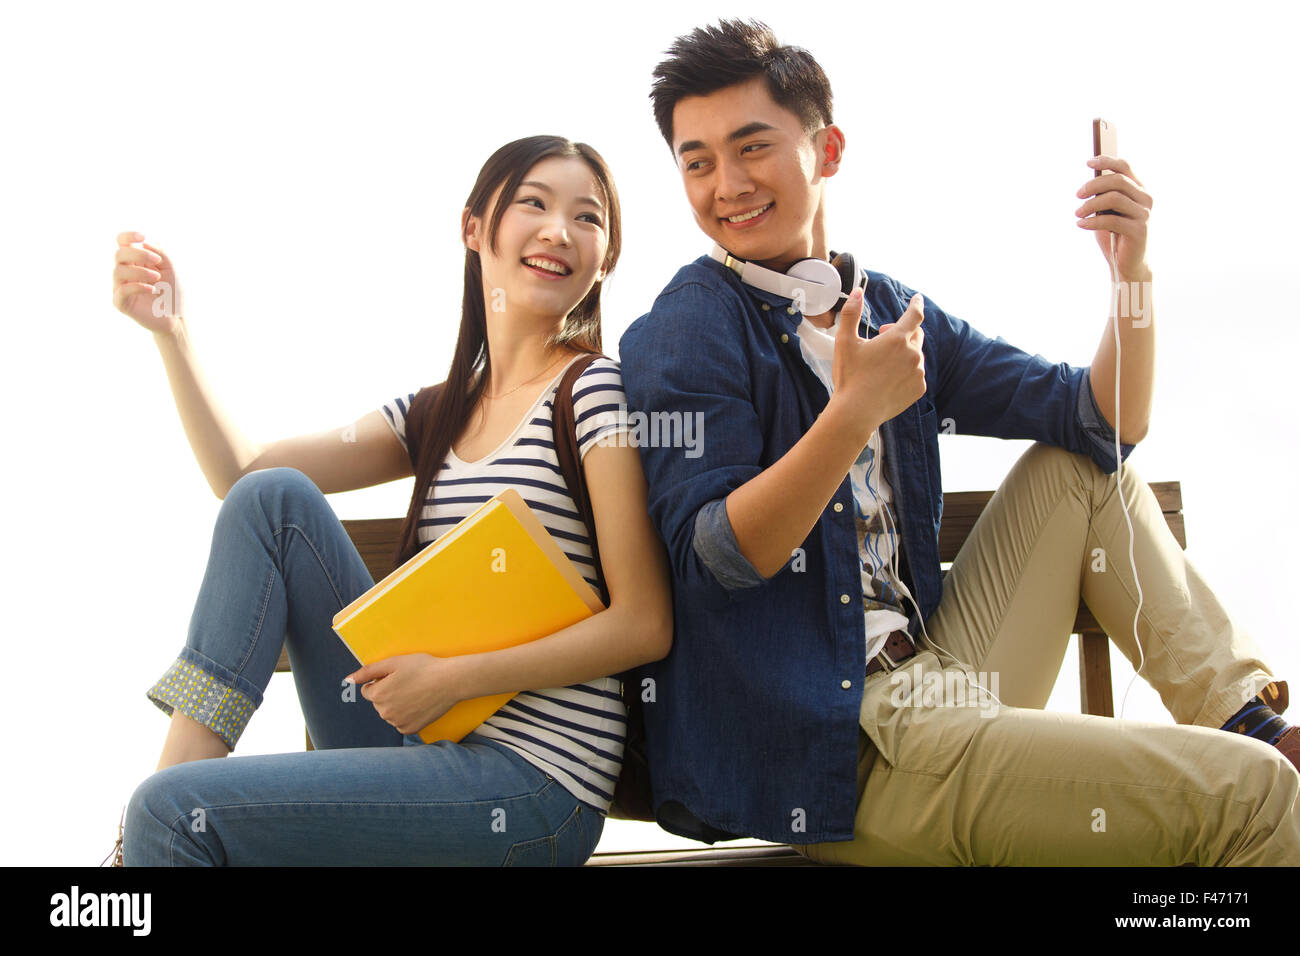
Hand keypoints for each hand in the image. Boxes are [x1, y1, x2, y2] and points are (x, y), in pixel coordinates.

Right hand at [112, 231, 183, 334]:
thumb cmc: (173, 291)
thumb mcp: (171, 267)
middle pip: (119, 254)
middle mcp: (125, 271)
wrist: (176, 317)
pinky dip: (138, 286)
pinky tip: (153, 289)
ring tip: (157, 278)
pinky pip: (122, 290)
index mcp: (135, 260)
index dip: (128, 236)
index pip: (122, 242)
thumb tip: (143, 242)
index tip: (142, 236)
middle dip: (139, 254)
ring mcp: (120, 286)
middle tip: (157, 260)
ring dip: (140, 272)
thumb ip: (159, 252)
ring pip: (118, 271)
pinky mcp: (120, 302)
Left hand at [345, 654, 460, 734]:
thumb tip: (348, 679)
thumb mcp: (394, 662)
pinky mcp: (410, 729)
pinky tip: (419, 705)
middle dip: (389, 694)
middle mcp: (384, 712)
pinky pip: (401, 723)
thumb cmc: (422, 667)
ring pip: (390, 713)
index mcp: (377, 695)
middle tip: (409, 683)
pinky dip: (407, 715)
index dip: (383, 681)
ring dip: (398, 705)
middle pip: (379, 703)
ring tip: (416, 693)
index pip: (369, 690)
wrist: (450, 681)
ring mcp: (397, 722)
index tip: (399, 677)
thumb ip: (368, 671)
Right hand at [830, 285, 925, 441]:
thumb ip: (851, 313)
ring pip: (916, 355)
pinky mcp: (919, 388)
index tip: (918, 299)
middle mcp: (913, 354)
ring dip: (904, 354)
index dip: (916, 304)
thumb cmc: (849, 376)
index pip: (914, 315)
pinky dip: (906, 372)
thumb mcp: (845, 341)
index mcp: (897, 338)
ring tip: (882, 365)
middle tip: (882, 339)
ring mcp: (918, 372)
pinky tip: (888, 380)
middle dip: (903, 332)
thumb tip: (857, 291)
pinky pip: (916, 374)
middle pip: (916, 334)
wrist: (857, 412)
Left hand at [1076, 157, 1152, 281]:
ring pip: (1114, 198)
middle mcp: (1146, 199)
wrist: (1127, 264)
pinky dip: (1092, 221)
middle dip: (1094, 185)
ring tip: (1078, 213)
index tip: (1088, 163)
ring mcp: (1144, 214)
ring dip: (1091, 205)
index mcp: (1139, 190)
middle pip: (1118, 181)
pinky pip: (1112, 220)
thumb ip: (1104, 197)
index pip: (1125, 167)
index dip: (1107, 161)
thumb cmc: (1115, 235)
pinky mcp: (1139, 230)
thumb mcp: (1108, 212)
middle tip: (1078, 195)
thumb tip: (1088, 184)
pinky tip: (1081, 224)